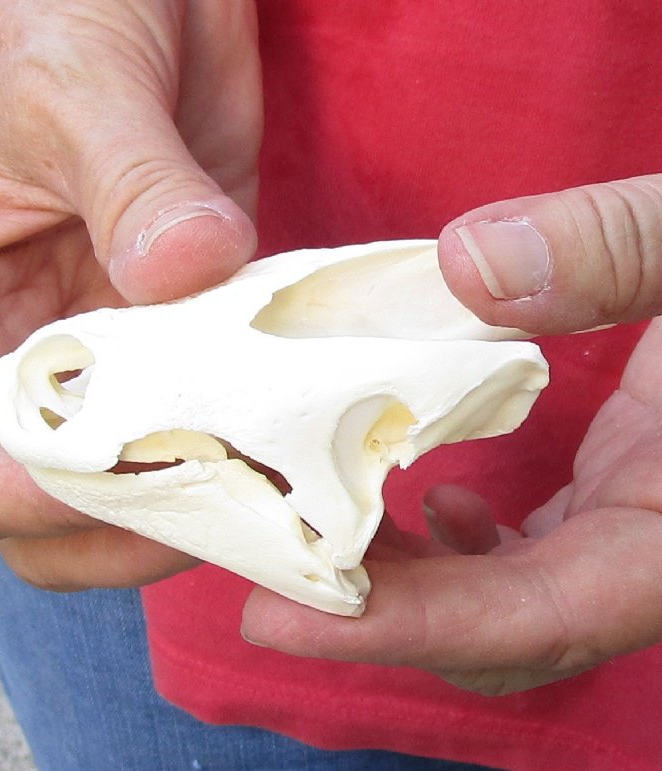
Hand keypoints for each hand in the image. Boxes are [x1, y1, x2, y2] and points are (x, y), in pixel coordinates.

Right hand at [0, 0, 261, 588]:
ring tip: (269, 486)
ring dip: (203, 490)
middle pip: (56, 501)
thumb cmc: (53, 10)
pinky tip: (300, 430)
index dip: (26, 501)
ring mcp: (115, 346)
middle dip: (125, 522)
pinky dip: (253, 430)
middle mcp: (25, 350)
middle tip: (217, 507)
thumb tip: (186, 269)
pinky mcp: (191, 321)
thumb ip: (127, 183)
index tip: (118, 477)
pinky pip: (216, 404)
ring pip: (145, 468)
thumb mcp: (72, 86)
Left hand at [242, 175, 661, 694]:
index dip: (405, 627)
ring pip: (507, 603)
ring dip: (407, 580)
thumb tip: (464, 265)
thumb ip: (618, 246)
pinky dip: (460, 549)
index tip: (275, 618)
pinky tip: (426, 499)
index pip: (538, 616)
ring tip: (320, 525)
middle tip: (263, 569)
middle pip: (502, 633)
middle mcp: (657, 556)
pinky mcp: (626, 509)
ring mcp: (640, 538)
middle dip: (378, 616)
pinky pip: (531, 562)